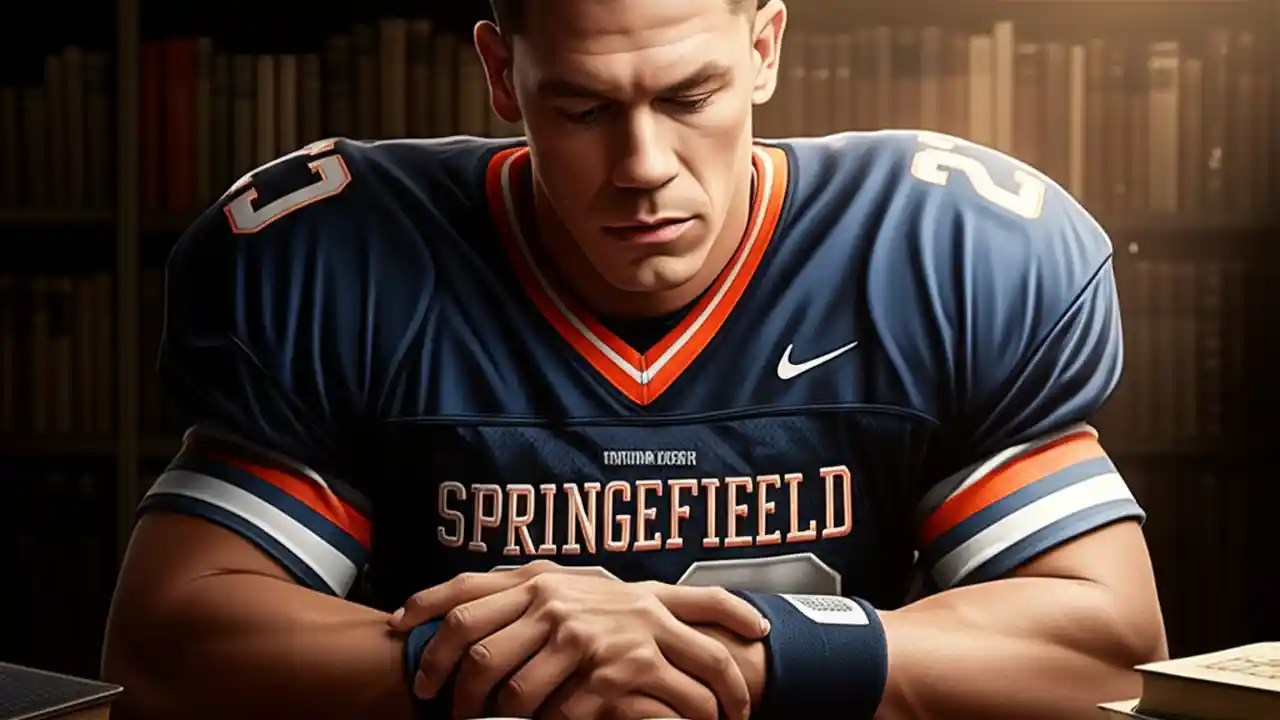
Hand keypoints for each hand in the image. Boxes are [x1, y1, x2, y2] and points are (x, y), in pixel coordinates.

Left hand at [387, 560, 769, 719]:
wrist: (696, 630)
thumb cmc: (616, 613)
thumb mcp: (562, 590)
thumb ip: (513, 595)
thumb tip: (430, 610)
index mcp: (538, 578)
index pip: (463, 592)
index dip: (422, 613)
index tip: (397, 634)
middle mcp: (557, 600)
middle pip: (476, 652)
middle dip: (452, 693)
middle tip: (446, 713)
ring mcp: (586, 636)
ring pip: (513, 694)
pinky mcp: (614, 672)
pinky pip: (557, 715)